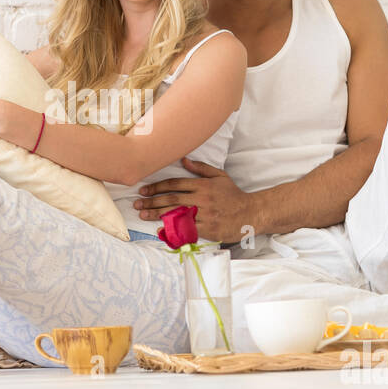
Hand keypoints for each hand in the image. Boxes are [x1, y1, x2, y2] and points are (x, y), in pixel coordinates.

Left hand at [132, 158, 252, 242]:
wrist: (250, 213)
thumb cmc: (233, 194)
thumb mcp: (219, 176)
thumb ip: (200, 168)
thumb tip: (183, 159)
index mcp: (203, 185)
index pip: (174, 184)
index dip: (157, 186)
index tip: (144, 190)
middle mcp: (201, 198)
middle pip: (171, 199)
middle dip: (151, 201)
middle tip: (137, 204)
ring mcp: (204, 214)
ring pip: (175, 213)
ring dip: (156, 214)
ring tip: (142, 214)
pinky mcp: (207, 229)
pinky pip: (186, 228)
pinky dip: (173, 228)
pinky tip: (160, 229)